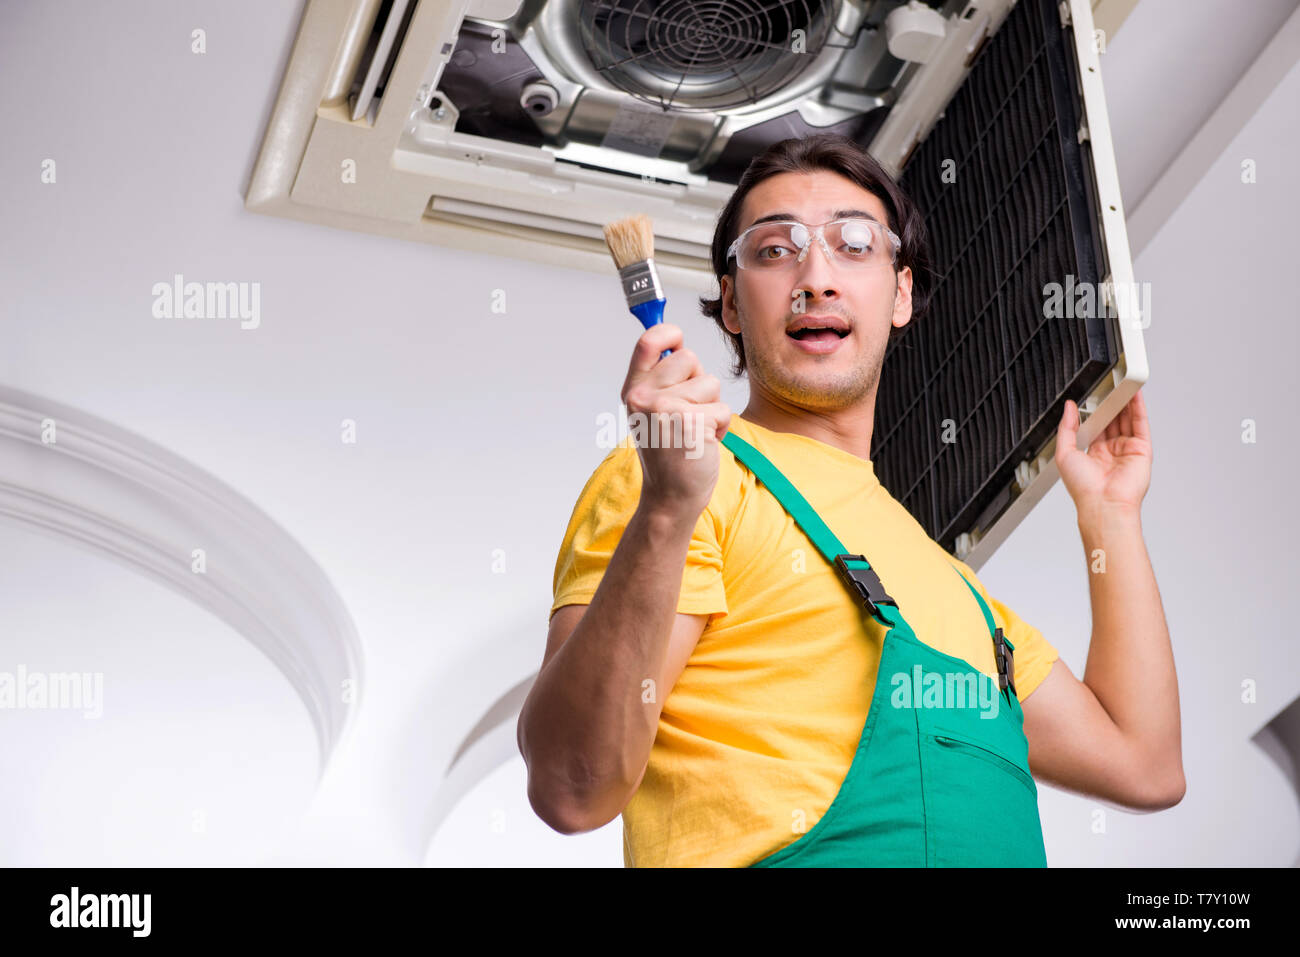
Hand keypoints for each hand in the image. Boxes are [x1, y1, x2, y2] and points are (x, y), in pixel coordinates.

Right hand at [620, 323, 731, 520]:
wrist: (670, 497)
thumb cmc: (669, 453)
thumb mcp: (653, 412)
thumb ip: (661, 378)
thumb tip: (676, 340)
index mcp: (633, 390)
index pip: (648, 340)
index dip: (669, 333)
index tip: (678, 340)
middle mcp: (643, 396)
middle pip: (689, 357)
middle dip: (699, 382)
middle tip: (688, 413)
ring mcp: (665, 408)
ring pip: (710, 383)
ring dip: (712, 408)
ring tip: (695, 431)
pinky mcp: (690, 422)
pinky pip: (722, 408)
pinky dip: (721, 427)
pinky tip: (703, 443)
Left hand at [1054, 387, 1151, 519]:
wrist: (1103, 503)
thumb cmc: (1083, 488)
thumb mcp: (1064, 453)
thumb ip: (1066, 428)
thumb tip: (1069, 408)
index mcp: (1093, 454)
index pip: (1095, 426)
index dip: (1094, 411)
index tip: (1090, 396)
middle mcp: (1112, 451)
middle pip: (1113, 420)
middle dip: (1110, 404)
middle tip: (1107, 386)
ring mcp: (1127, 450)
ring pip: (1127, 419)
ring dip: (1124, 402)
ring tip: (1120, 384)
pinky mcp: (1141, 450)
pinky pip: (1140, 424)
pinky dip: (1138, 408)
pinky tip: (1133, 394)